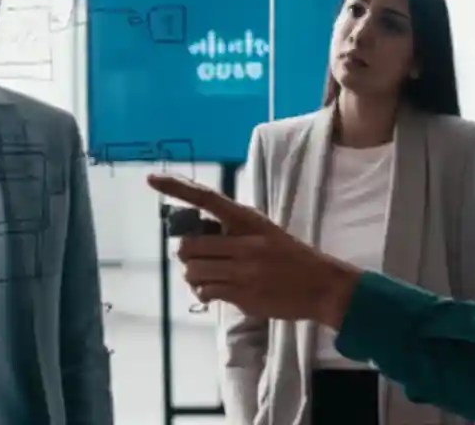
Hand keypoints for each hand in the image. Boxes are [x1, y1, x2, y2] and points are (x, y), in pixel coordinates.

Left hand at [146, 173, 361, 327]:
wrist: (322, 286)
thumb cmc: (290, 257)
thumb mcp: (264, 232)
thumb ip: (233, 231)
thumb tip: (194, 236)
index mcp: (249, 220)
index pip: (207, 198)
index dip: (177, 188)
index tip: (152, 179)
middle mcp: (244, 242)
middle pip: (188, 246)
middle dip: (188, 256)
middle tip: (201, 260)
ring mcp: (243, 270)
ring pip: (192, 272)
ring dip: (194, 277)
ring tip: (210, 278)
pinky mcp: (243, 295)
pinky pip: (206, 292)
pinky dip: (206, 294)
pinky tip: (218, 292)